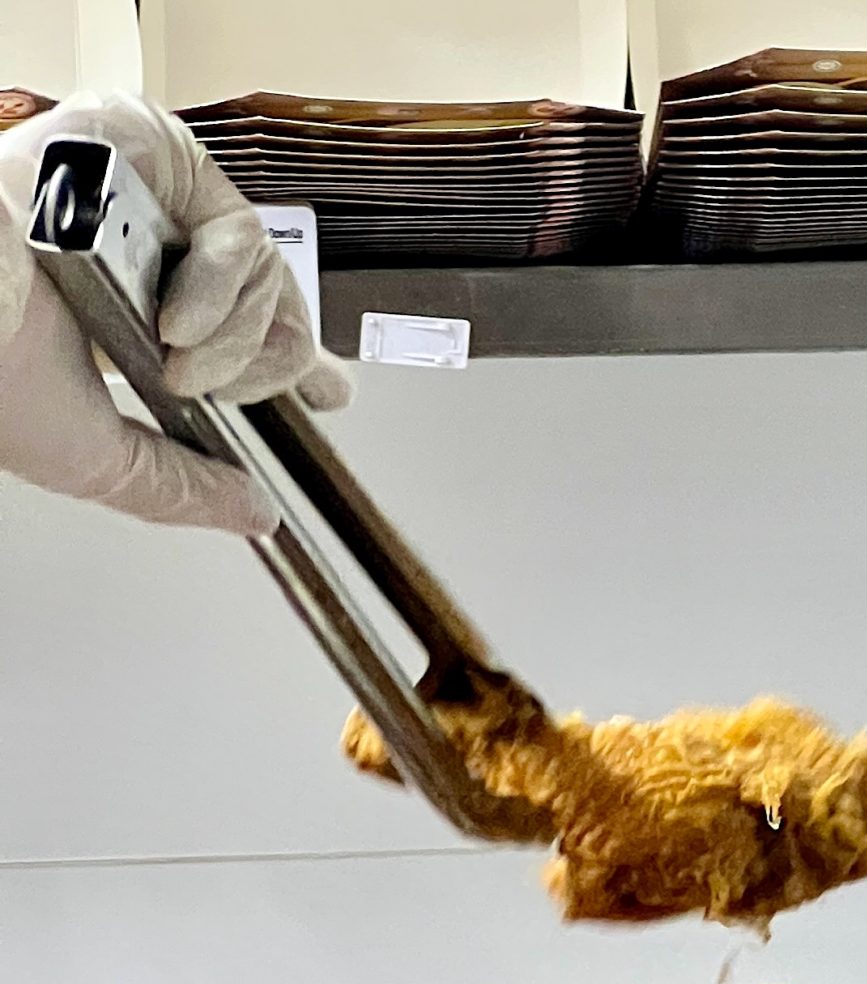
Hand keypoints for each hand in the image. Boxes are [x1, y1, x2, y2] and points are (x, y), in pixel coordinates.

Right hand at [0, 91, 352, 535]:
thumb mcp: (102, 458)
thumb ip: (182, 488)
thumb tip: (254, 514)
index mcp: (121, 322)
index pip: (228, 334)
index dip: (286, 361)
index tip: (330, 391)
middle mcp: (137, 259)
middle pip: (268, 311)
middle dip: (259, 365)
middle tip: (202, 381)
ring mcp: (147, 204)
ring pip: (263, 280)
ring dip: (232, 338)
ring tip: (173, 350)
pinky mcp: (154, 152)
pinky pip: (243, 233)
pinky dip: (223, 288)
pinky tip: (177, 314)